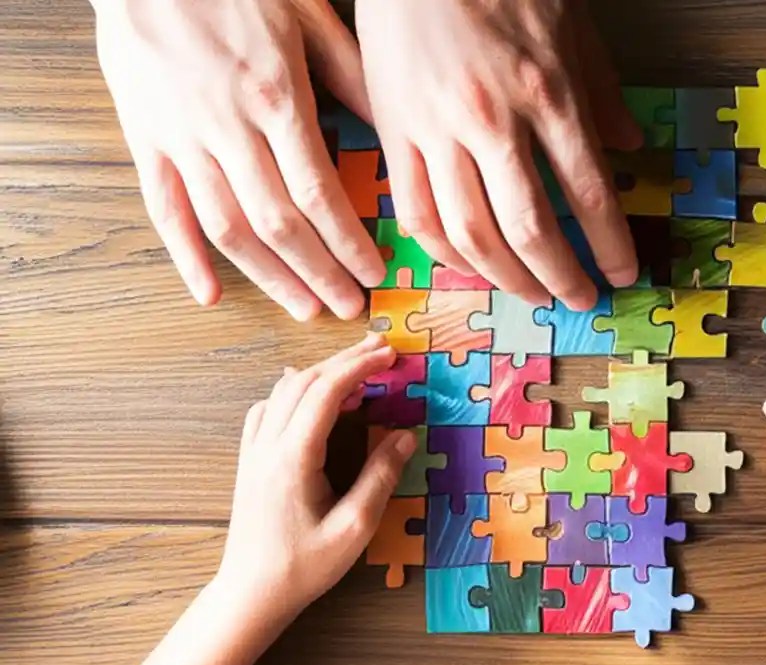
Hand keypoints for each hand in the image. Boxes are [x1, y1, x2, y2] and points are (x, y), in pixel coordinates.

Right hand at [92, 0, 385, 319]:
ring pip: (226, 226)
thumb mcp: (308, 17)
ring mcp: (180, 136)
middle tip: (348, 306)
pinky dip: (185, 256)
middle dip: (318, 272)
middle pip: (278, 222)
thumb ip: (350, 77)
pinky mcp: (143, 137)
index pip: (318, 193)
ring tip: (302, 306)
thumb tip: (394, 128)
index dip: (346, 243)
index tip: (372, 274)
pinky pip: (163, 209)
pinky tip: (211, 292)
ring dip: (267, 275)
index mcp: (275, 97)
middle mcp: (227, 125)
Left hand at [216, 334, 416, 618]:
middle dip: (345, 360)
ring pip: (284, 389)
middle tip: (382, 349)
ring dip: (321, 372)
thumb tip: (404, 436)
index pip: (326, 392)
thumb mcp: (354, 528)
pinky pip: (269, 407)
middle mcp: (267, 445)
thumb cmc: (304, 567)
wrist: (251, 592)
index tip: (390, 355)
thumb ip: (379, 478)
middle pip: (304, 381)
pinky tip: (315, 397)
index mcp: (293, 458)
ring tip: (357, 368)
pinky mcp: (250, 459)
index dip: (359, 367)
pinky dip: (296, 390)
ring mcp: (254, 450)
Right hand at [356, 0, 641, 310]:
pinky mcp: (392, 130)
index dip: (609, 246)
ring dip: (506, 278)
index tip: (623, 274)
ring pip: (470, 233)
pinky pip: (415, 211)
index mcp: (546, 93)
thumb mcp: (573, 26)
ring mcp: (435, 128)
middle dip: (560, 277)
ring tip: (532, 295)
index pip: (588, 193)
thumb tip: (632, 146)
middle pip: (529, 228)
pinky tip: (469, 265)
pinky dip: (443, 251)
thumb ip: (603, 92)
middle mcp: (491, 120)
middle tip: (580, 300)